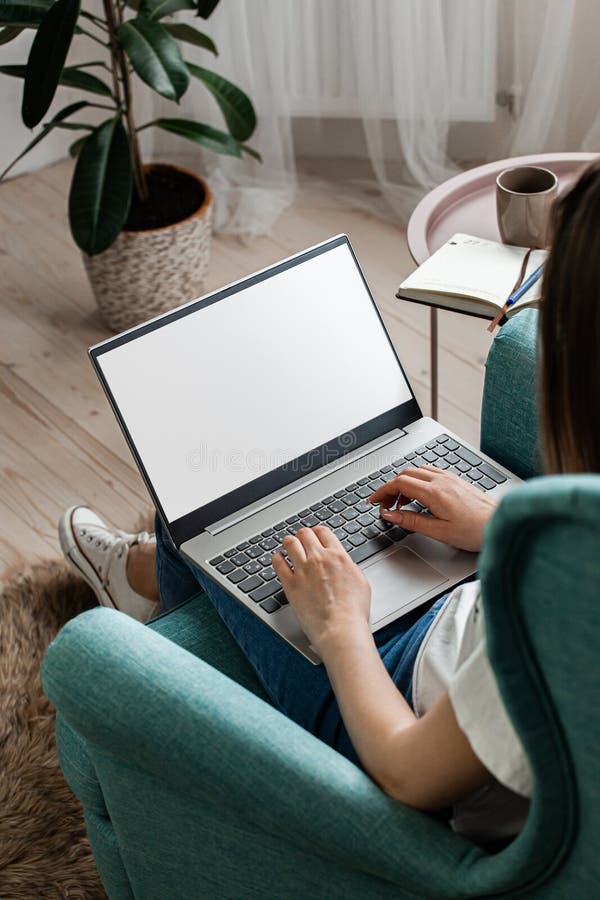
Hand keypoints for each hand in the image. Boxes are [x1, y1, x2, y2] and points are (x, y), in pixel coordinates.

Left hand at [272, 526, 370, 656]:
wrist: (340, 629)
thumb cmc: (353, 611)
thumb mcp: (361, 582)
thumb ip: (349, 567)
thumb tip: (343, 563)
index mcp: (338, 556)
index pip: (323, 532)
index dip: (318, 531)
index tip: (315, 534)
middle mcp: (319, 559)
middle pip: (305, 534)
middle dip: (302, 534)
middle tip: (301, 538)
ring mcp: (303, 570)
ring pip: (290, 544)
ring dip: (288, 541)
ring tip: (287, 543)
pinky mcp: (290, 584)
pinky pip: (278, 564)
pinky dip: (277, 558)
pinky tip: (277, 557)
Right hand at [369, 465, 496, 551]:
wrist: (500, 525)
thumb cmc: (475, 531)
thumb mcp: (439, 531)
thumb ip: (411, 521)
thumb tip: (390, 515)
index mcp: (434, 492)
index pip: (399, 483)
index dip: (382, 491)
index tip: (374, 501)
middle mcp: (441, 481)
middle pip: (406, 474)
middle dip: (391, 487)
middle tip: (385, 504)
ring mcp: (450, 478)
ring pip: (418, 471)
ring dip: (404, 483)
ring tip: (401, 503)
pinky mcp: (457, 481)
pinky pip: (430, 473)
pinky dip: (418, 481)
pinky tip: (420, 496)